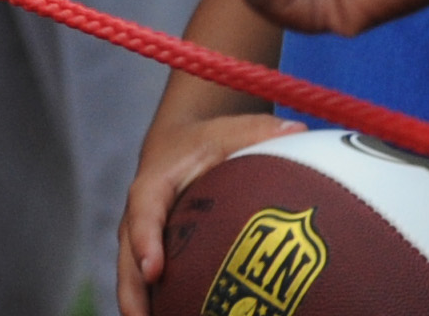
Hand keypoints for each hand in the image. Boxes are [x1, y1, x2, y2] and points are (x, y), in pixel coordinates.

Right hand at [118, 113, 296, 315]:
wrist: (173, 146)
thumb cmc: (203, 141)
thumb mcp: (228, 131)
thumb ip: (259, 132)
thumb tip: (301, 132)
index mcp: (154, 184)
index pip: (144, 211)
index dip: (145, 240)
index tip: (154, 269)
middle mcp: (140, 216)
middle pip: (127, 257)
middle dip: (132, 291)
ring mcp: (141, 240)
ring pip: (132, 277)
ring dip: (138, 306)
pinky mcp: (150, 256)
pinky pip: (147, 286)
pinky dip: (155, 307)